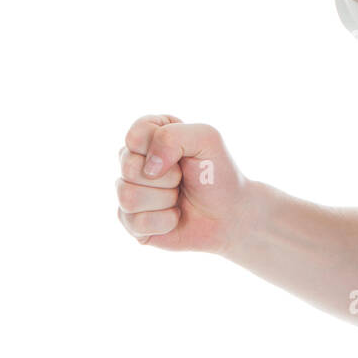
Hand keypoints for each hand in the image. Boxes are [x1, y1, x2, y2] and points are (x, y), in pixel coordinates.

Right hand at [116, 114, 251, 254]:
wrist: (229, 213)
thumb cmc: (216, 173)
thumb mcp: (206, 138)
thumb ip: (173, 136)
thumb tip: (148, 168)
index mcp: (148, 135)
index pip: (135, 135)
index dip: (162, 148)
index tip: (184, 155)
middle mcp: (134, 162)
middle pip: (129, 167)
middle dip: (167, 176)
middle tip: (183, 179)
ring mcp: (129, 192)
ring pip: (128, 196)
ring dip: (165, 199)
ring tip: (178, 197)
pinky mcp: (131, 222)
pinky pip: (136, 222)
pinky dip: (165, 220)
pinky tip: (175, 216)